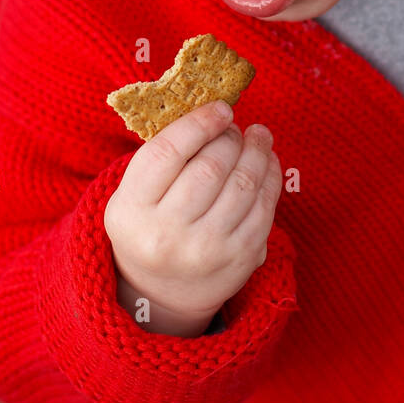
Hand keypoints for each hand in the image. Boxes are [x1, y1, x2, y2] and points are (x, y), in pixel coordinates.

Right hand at [104, 100, 282, 326]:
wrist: (159, 294)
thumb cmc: (148, 225)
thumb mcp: (134, 194)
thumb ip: (163, 155)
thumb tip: (213, 110)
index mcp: (132, 210)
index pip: (168, 152)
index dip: (200, 123)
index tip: (221, 108)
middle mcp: (168, 234)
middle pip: (211, 166)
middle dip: (230, 138)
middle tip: (234, 128)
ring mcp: (207, 250)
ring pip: (244, 183)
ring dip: (257, 151)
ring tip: (258, 136)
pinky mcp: (241, 259)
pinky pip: (265, 207)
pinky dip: (271, 176)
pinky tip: (268, 161)